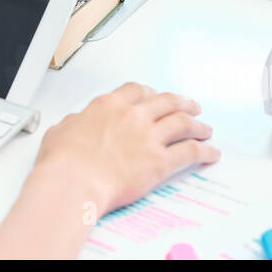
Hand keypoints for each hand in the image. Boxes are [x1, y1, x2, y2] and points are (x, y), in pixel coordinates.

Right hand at [34, 83, 219, 213]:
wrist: (74, 181)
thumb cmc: (64, 160)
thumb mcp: (61, 130)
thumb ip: (74, 122)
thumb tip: (76, 123)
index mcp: (109, 105)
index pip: (136, 90)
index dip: (150, 92)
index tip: (156, 96)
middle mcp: (133, 116)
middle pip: (167, 102)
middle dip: (183, 103)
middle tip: (192, 106)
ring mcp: (148, 137)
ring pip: (183, 123)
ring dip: (198, 125)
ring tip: (206, 129)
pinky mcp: (160, 161)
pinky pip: (189, 152)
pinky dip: (204, 151)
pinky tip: (211, 153)